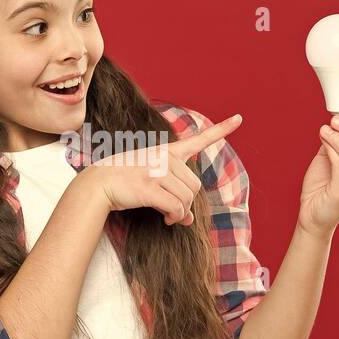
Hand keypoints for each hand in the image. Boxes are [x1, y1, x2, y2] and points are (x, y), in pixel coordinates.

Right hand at [87, 113, 243, 225]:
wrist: (99, 183)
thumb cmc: (125, 181)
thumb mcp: (152, 180)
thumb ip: (174, 194)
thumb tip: (189, 220)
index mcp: (167, 152)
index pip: (198, 139)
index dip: (221, 130)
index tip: (239, 119)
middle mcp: (165, 159)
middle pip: (196, 187)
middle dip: (188, 203)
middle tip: (174, 211)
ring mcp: (157, 172)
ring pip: (187, 199)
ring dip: (181, 213)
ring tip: (169, 216)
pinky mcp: (150, 188)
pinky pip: (176, 208)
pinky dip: (175, 218)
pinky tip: (166, 219)